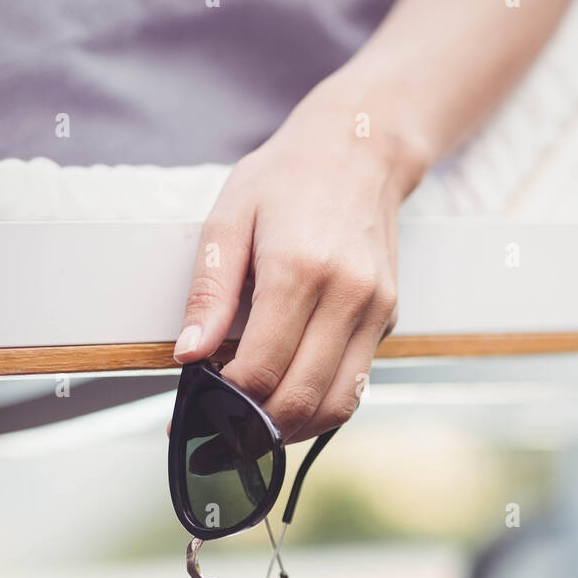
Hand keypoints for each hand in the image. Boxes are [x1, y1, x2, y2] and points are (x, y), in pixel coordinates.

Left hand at [174, 88, 423, 441]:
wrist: (361, 147)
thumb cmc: (288, 179)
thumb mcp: (229, 219)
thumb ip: (208, 292)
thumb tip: (189, 356)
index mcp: (300, 268)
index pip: (262, 369)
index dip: (227, 400)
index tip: (202, 404)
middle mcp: (346, 295)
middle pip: (300, 398)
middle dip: (257, 427)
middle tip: (225, 430)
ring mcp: (375, 310)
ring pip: (336, 405)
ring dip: (294, 429)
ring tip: (258, 427)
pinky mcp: (389, 319)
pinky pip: (356, 384)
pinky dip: (321, 406)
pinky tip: (292, 399)